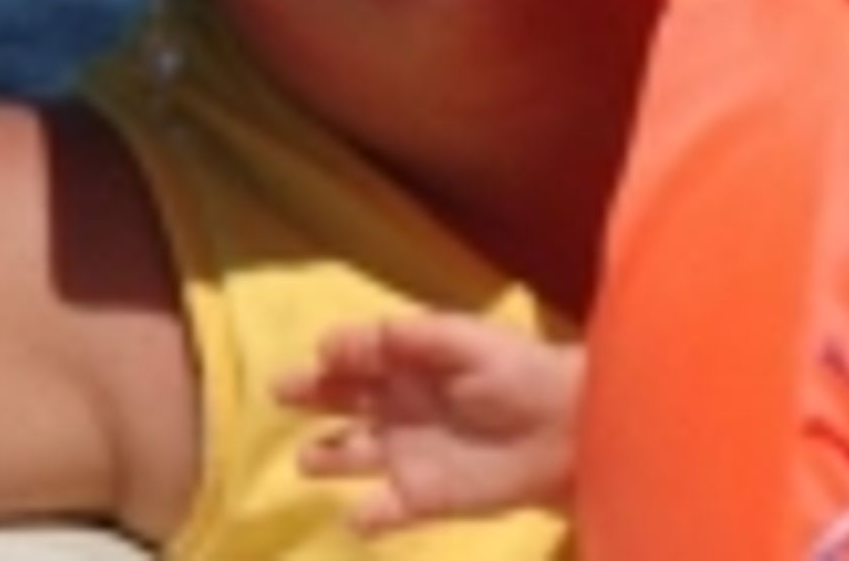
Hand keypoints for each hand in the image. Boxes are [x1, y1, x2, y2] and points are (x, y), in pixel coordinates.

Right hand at [274, 313, 580, 533]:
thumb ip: (420, 336)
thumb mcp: (472, 344)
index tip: (323, 354)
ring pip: (349, 454)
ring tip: (309, 458)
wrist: (566, 433)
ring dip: (327, 457)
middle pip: (342, 399)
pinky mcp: (421, 498)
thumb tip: (366, 331)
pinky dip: (366, 516)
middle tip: (282, 391)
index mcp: (412, 363)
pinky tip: (361, 513)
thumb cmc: (520, 375)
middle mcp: (399, 406)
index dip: (339, 352)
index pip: (360, 354)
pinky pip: (380, 510)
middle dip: (312, 393)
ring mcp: (405, 453)